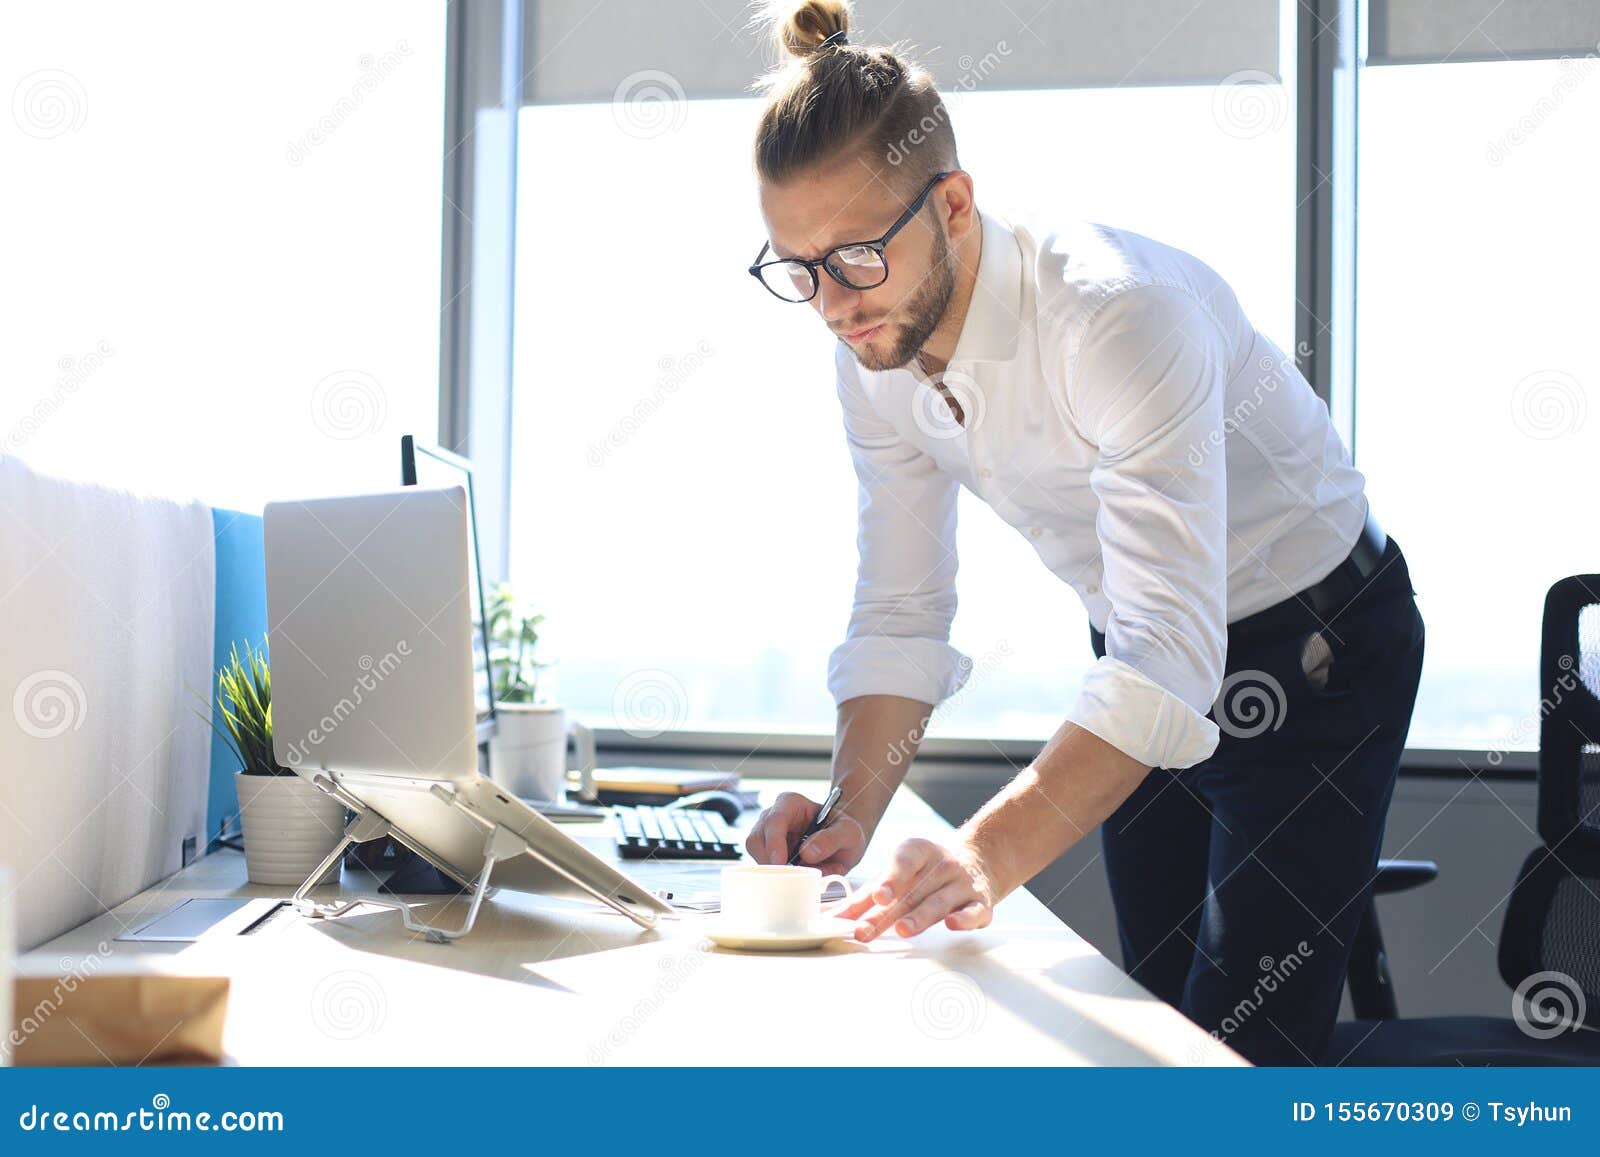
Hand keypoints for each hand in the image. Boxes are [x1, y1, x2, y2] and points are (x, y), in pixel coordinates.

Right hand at [744, 790, 868, 875]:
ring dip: (775, 870)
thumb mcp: (848, 832)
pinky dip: (779, 876)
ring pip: (756, 855)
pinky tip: (798, 875)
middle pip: (757, 839)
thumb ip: (831, 840)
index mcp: (791, 803)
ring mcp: (768, 836)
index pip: (774, 820)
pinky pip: (764, 867)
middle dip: (770, 861)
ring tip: (801, 874)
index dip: (774, 843)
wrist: (844, 842)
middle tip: (789, 877)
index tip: (780, 862)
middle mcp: (773, 817)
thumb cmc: (844, 831)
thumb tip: (806, 854)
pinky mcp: (768, 854)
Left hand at [836, 837, 995, 940]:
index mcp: (919, 852)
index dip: (890, 879)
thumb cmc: (925, 874)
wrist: (976, 863)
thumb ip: (865, 898)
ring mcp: (961, 884)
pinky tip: (952, 925)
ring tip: (902, 930)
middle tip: (866, 929)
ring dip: (920, 917)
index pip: (903, 863)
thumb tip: (828, 917)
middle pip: (912, 892)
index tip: (877, 895)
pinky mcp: (979, 903)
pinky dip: (965, 918)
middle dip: (887, 913)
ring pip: (939, 902)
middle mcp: (941, 865)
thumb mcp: (896, 876)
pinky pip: (974, 911)